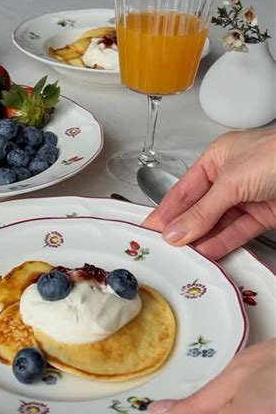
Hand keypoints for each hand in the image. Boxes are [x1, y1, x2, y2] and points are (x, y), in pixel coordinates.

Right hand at [143, 129, 275, 258]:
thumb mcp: (231, 181)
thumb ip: (202, 210)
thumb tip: (177, 229)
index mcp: (217, 158)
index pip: (183, 189)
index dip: (165, 210)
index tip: (149, 229)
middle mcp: (231, 177)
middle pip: (199, 209)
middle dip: (182, 229)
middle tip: (162, 248)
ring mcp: (248, 197)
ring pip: (217, 224)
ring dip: (200, 240)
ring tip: (181, 255)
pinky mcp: (264, 215)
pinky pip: (237, 233)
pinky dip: (222, 244)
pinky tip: (207, 253)